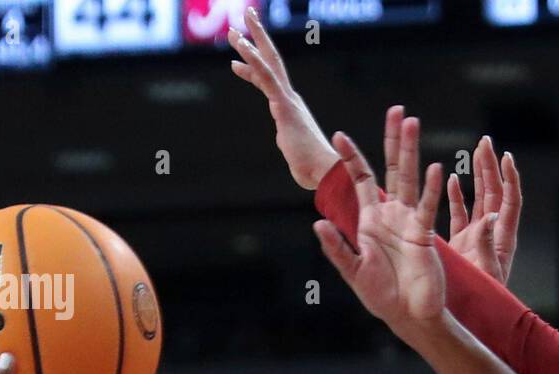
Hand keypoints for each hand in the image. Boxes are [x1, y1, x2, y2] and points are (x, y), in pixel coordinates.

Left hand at [229, 7, 338, 190]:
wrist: (325, 173)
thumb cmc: (312, 169)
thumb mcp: (292, 151)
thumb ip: (287, 140)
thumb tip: (285, 140)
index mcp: (290, 108)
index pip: (268, 82)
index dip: (251, 69)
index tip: (234, 63)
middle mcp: (290, 99)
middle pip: (271, 60)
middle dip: (258, 37)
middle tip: (247, 15)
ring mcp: (287, 100)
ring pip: (267, 64)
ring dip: (250, 44)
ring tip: (233, 29)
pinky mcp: (284, 105)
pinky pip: (267, 77)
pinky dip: (254, 60)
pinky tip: (243, 46)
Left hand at [313, 118, 445, 333]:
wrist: (408, 314)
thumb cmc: (380, 296)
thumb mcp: (352, 271)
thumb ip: (336, 248)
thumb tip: (318, 224)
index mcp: (369, 220)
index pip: (360, 180)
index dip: (351, 158)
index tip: (339, 135)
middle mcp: (390, 214)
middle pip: (390, 168)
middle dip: (393, 140)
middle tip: (397, 110)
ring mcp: (408, 221)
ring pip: (409, 178)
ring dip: (410, 151)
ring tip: (413, 123)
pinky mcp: (424, 234)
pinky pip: (427, 208)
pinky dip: (431, 189)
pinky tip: (436, 168)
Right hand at [447, 135, 521, 284]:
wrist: (472, 314)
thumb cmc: (484, 297)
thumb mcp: (486, 270)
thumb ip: (486, 243)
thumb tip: (489, 216)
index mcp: (502, 237)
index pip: (509, 200)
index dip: (509, 178)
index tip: (505, 157)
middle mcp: (492, 232)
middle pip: (494, 193)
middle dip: (490, 167)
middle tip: (485, 143)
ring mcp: (477, 236)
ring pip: (478, 199)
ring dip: (476, 176)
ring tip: (473, 153)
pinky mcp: (462, 243)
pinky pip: (460, 214)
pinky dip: (457, 197)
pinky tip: (453, 181)